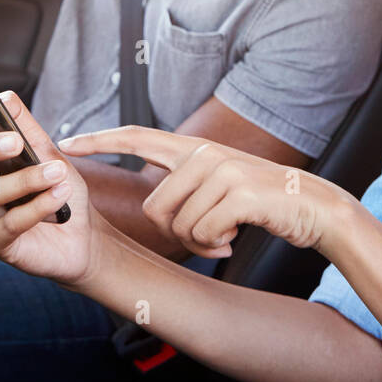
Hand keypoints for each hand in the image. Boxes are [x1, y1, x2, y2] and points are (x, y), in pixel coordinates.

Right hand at [0, 87, 95, 287]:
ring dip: (25, 180)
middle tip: (14, 141)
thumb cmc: (58, 189)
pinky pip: (10, 224)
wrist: (81, 235)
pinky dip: (37, 206)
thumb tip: (5, 96)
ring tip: (57, 171)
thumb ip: (26, 128)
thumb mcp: (48, 153)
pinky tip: (59, 193)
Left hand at [61, 126, 358, 259]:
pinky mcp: (238, 192)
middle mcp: (205, 152)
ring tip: (226, 234)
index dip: (101, 139)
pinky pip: (203, 233)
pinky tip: (237, 237)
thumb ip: (188, 184)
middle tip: (208, 237)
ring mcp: (221, 169)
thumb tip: (154, 205)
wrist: (315, 208)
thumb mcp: (222, 185)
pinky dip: (217, 245)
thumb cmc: (264, 205)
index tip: (67, 143)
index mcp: (196, 149)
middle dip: (175, 233)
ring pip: (178, 224)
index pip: (138, 136)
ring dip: (200, 242)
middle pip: (154, 207)